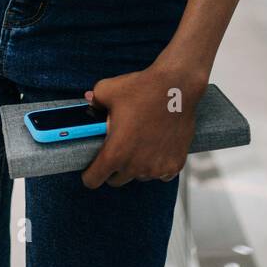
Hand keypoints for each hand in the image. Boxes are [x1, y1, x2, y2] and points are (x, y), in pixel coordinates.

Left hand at [80, 63, 204, 189]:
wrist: (177, 87)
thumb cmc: (143, 89)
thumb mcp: (108, 90)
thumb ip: (94, 100)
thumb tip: (89, 101)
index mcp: (116, 152)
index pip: (93, 180)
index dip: (89, 175)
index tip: (91, 168)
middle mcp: (136, 166)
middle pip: (116, 180)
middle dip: (113, 168)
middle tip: (118, 147)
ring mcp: (157, 168)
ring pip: (139, 176)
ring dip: (136, 166)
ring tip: (140, 142)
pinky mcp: (174, 165)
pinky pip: (160, 174)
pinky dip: (157, 164)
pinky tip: (157, 146)